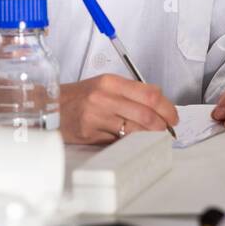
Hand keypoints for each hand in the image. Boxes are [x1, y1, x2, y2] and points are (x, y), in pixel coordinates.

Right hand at [60, 74, 178, 144]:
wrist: (51, 106)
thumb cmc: (80, 97)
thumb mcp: (105, 85)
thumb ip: (131, 92)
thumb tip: (159, 103)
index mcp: (111, 82)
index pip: (150, 95)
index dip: (167, 108)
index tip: (173, 116)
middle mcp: (104, 98)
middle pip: (147, 115)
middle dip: (163, 126)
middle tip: (167, 130)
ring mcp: (96, 117)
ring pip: (135, 131)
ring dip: (148, 136)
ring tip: (150, 136)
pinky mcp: (90, 134)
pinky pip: (118, 142)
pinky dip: (128, 142)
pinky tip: (128, 140)